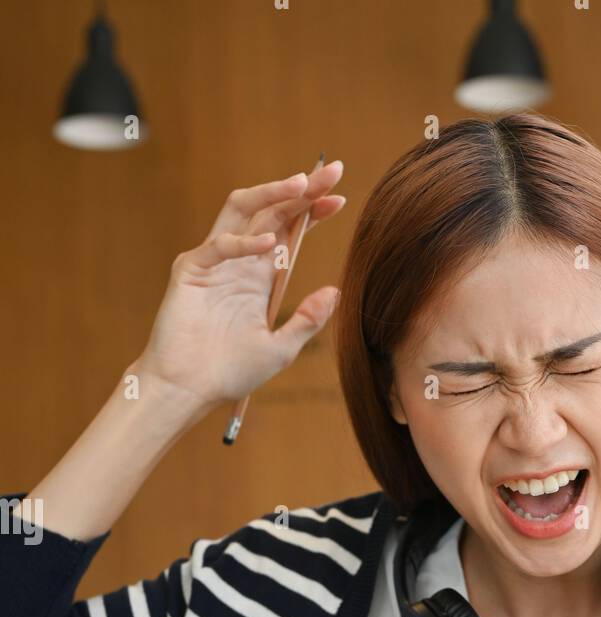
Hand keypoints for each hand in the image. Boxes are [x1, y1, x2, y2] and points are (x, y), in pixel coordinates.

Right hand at [136, 160, 346, 406]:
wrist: (189, 389)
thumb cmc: (231, 372)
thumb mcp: (280, 349)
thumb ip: (307, 320)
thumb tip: (336, 291)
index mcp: (260, 275)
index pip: (290, 231)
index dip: (312, 212)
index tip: (339, 199)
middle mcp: (239, 261)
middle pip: (271, 211)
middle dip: (301, 190)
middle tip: (331, 172)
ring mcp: (213, 261)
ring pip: (242, 210)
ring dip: (272, 193)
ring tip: (301, 184)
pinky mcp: (190, 270)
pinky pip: (219, 246)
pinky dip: (244, 242)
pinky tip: (271, 244)